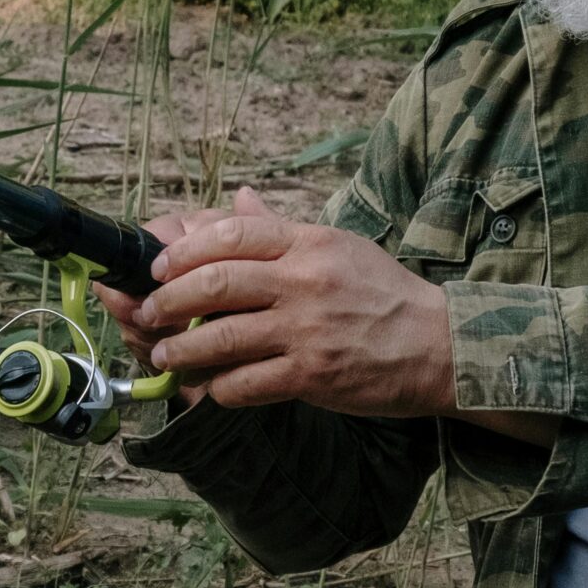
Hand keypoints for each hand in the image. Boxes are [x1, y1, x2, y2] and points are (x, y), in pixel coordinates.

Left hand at [119, 187, 457, 418]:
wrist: (439, 345)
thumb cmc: (384, 294)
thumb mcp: (339, 246)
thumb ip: (282, 228)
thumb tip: (240, 199)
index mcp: (308, 243)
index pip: (232, 232)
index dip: (184, 249)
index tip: (159, 267)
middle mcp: (304, 281)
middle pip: (215, 282)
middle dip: (168, 299)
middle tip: (147, 311)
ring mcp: (307, 330)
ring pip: (221, 337)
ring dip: (181, 348)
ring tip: (164, 354)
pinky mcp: (313, 375)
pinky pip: (247, 383)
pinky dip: (219, 387)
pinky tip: (211, 387)